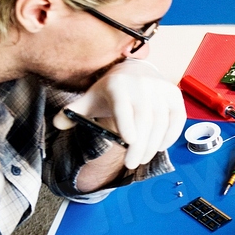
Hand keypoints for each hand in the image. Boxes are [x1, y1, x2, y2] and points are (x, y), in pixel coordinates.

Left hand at [52, 58, 184, 168]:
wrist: (134, 72)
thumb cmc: (110, 91)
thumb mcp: (91, 98)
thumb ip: (74, 112)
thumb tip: (58, 122)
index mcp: (118, 85)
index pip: (124, 106)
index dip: (127, 123)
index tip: (129, 141)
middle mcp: (142, 85)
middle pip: (145, 119)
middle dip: (140, 145)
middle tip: (132, 163)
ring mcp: (161, 89)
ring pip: (161, 122)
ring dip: (154, 144)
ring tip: (144, 158)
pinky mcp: (175, 95)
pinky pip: (177, 119)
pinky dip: (170, 135)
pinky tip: (160, 146)